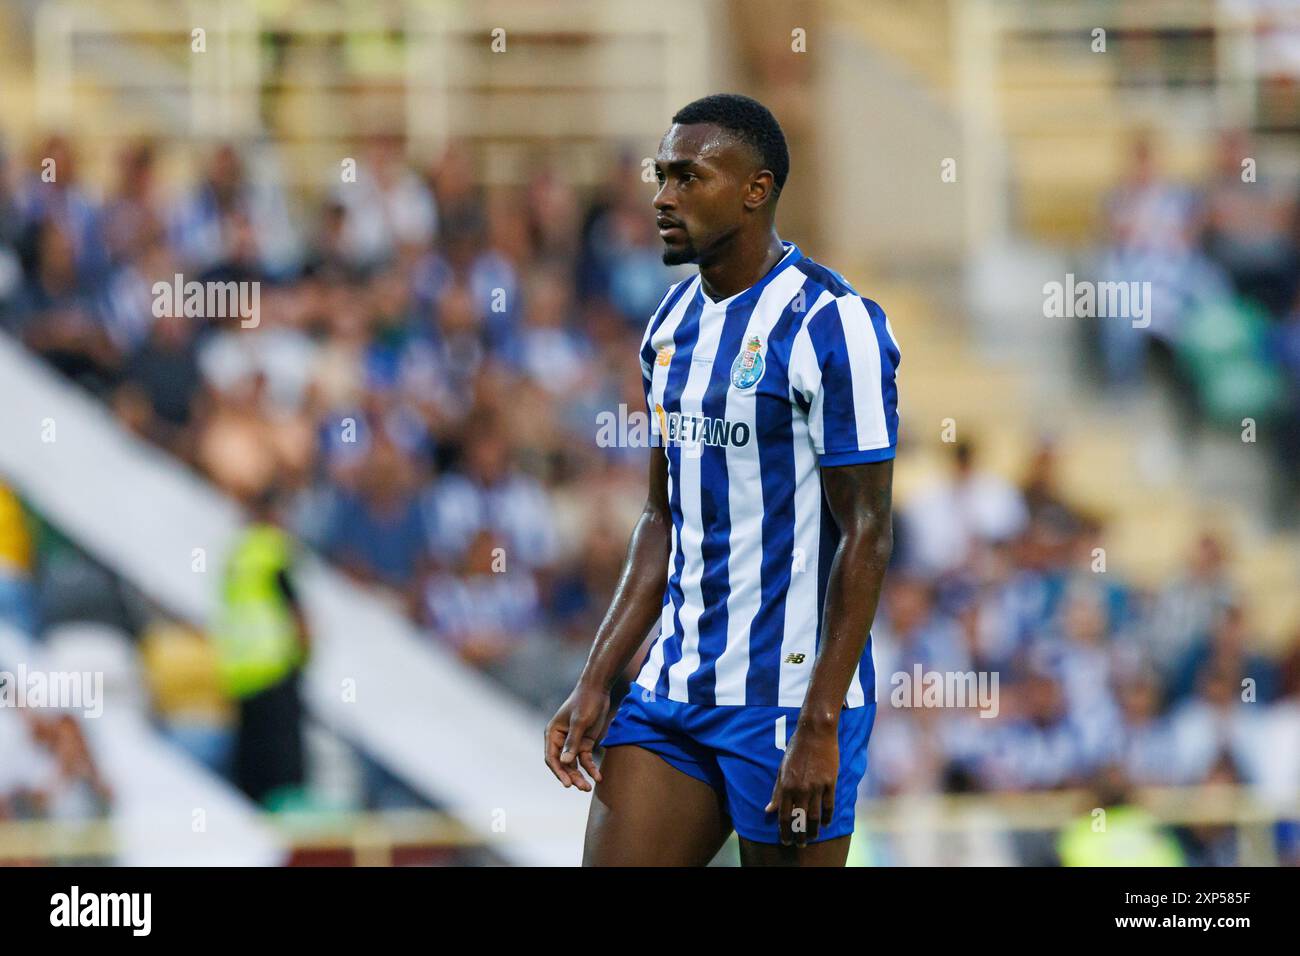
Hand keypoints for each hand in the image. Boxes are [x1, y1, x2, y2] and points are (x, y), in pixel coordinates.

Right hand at [544, 681, 610, 791]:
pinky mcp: (584, 743)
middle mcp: (560, 740)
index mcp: (553, 734)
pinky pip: (585, 760)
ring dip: (580, 776)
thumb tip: (565, 762)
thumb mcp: (579, 722)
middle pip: (563, 764)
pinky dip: (591, 768)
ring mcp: (573, 743)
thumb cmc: (585, 702)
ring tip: (588, 788)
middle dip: (572, 776)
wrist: (598, 690)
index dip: (558, 772)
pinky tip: (598, 777)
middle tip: (582, 788)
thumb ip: (572, 742)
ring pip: (574, 765)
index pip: (551, 758)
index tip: (568, 784)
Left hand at [765, 723, 839, 846]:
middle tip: (800, 845)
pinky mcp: (830, 783)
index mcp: (786, 786)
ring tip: (812, 838)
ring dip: (813, 831)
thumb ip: (776, 791)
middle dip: (799, 835)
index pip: (784, 815)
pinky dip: (827, 818)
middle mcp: (800, 789)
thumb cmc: (796, 749)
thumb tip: (768, 810)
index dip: (784, 831)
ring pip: (815, 816)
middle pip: (800, 820)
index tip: (785, 841)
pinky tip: (826, 825)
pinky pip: (829, 805)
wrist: (815, 733)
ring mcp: (816, 787)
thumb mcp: (781, 769)